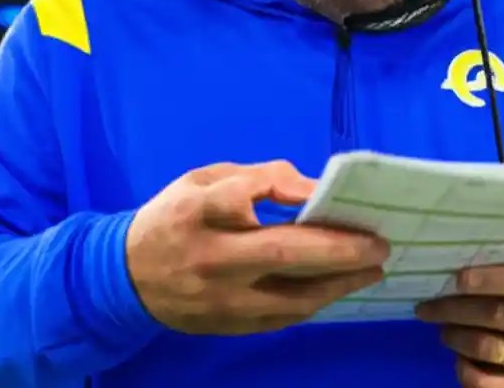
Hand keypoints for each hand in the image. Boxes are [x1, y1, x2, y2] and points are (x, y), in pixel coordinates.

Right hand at [126, 160, 389, 334]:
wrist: (125, 278)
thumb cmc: (174, 218)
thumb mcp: (201, 181)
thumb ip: (254, 178)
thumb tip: (309, 187)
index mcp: (195, 212)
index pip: (236, 197)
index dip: (277, 189)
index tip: (319, 191)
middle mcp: (208, 257)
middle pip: (281, 255)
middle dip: (338, 251)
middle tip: (378, 245)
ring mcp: (218, 298)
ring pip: (289, 297)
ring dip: (337, 285)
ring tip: (371, 270)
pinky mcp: (226, 325)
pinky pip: (281, 318)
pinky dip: (313, 302)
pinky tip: (337, 287)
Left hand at [415, 265, 503, 387]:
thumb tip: (456, 275)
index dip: (487, 279)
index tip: (456, 278)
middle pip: (495, 315)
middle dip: (454, 309)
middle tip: (428, 307)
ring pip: (486, 348)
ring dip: (456, 337)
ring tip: (444, 330)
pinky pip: (483, 383)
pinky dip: (463, 369)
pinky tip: (459, 358)